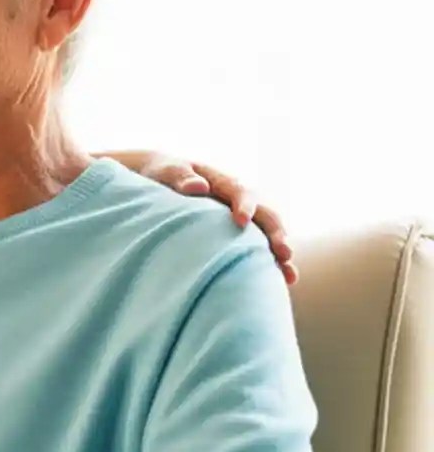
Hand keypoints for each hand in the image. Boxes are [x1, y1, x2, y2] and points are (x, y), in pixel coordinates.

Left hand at [136, 154, 296, 285]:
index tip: (241, 221)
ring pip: (268, 232)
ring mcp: (241, 215)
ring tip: (290, 275)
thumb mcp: (165, 170)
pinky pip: (259, 245)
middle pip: (264, 214)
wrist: (161, 178)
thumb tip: (198, 186)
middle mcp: (238, 198)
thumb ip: (179, 176)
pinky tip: (283, 281)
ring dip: (280, 251)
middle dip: (275, 233)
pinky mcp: (238, 232)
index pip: (239, 191)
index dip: (244, 205)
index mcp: (221, 181)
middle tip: (284, 253)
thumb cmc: (161, 174)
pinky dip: (271, 261)